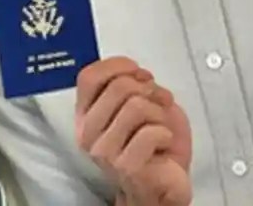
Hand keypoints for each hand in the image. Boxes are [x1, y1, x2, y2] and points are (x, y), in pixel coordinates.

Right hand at [76, 57, 191, 205]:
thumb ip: (133, 85)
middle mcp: (88, 133)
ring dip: (159, 114)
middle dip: (149, 90)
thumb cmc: (153, 147)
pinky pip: (151, 132)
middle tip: (158, 104)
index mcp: (86, 115)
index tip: (139, 73)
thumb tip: (140, 75)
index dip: (117, 66)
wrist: (163, 186)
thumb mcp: (140, 105)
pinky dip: (166, 134)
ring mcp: (104, 151)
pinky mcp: (125, 166)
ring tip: (160, 128)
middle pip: (119, 86)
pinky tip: (163, 146)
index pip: (88, 77)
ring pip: (136, 106)